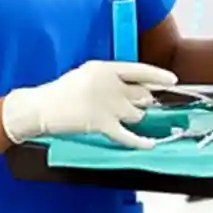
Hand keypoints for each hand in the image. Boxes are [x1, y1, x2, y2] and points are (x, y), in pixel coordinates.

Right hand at [2, 60, 177, 149]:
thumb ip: (109, 80)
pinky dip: (141, 142)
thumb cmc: (61, 93)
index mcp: (104, 68)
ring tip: (121, 118)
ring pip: (137, 114)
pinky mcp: (102, 124)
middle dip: (142, 102)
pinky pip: (129, 135)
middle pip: (141, 95)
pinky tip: (150, 144)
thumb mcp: (86, 75)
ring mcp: (107, 104)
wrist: (41, 107)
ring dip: (135, 118)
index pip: (139, 70)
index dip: (158, 75)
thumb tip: (134, 90)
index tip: (172, 80)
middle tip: (137, 105)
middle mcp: (109, 83)